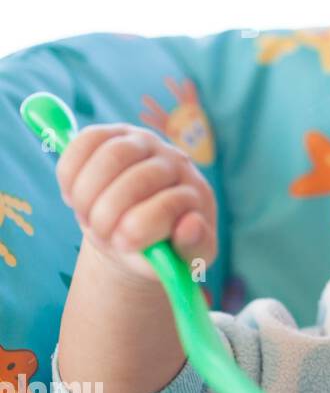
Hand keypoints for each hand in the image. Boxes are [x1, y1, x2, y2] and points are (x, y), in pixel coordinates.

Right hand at [55, 123, 217, 283]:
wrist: (136, 232)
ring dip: (86, 195)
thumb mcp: (183, 259)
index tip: (124, 245)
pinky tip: (74, 196)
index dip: (138, 229)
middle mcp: (173, 161)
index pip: (170, 204)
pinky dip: (71, 172)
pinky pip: (86, 140)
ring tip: (88, 216)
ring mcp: (144, 142)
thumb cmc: (161, 248)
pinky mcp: (112, 133)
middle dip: (106, 216)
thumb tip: (190, 225)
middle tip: (101, 234)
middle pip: (137, 179)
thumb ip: (194, 247)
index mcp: (194, 194)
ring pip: (111, 156)